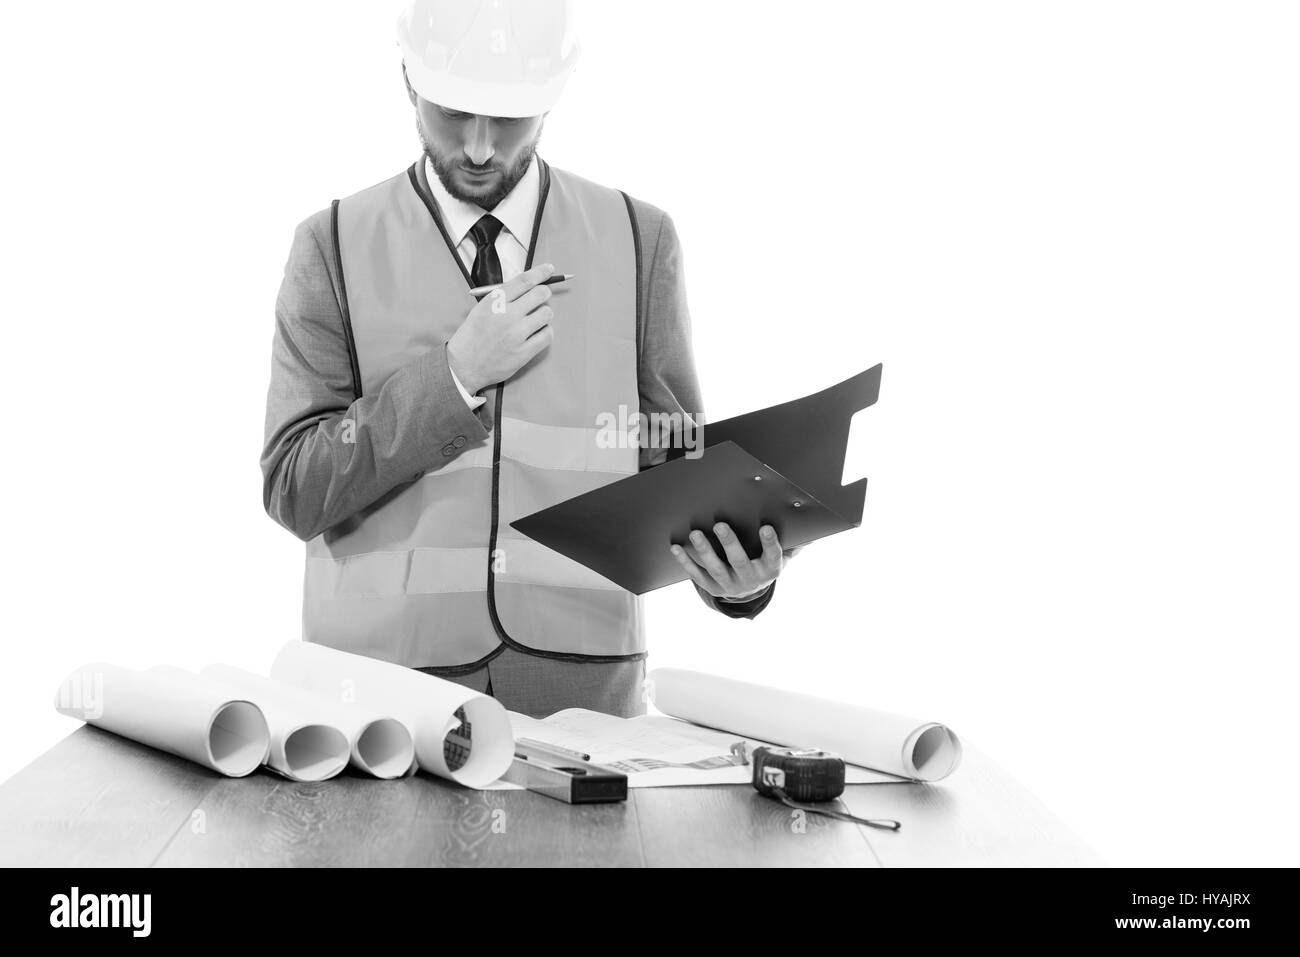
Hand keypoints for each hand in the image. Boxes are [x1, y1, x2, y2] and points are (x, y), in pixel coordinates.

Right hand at [447, 263, 556, 394]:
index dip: (541, 272)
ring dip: (544, 314)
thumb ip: (504, 297)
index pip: (525, 280)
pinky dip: (545, 332)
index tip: (549, 270)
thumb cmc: (472, 336)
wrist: (464, 365)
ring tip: (534, 320)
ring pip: (547, 313)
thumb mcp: (481, 308)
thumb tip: (529, 287)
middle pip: (541, 294)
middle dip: (544, 293)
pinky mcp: (524, 352)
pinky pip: (548, 335)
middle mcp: (507, 315)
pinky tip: (535, 334)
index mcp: (495, 301)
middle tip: (541, 298)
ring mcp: (517, 334)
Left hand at [669, 522, 787, 600]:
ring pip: (716, 568)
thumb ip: (792, 545)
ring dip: (705, 551)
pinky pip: (698, 575)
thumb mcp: (781, 558)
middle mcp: (750, 580)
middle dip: (729, 543)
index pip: (773, 556)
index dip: (770, 543)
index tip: (766, 528)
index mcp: (770, 570)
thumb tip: (812, 533)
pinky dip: (686, 562)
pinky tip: (676, 548)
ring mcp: (730, 585)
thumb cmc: (765, 565)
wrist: (750, 594)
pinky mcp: (713, 588)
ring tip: (695, 534)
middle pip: (739, 561)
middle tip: (720, 524)